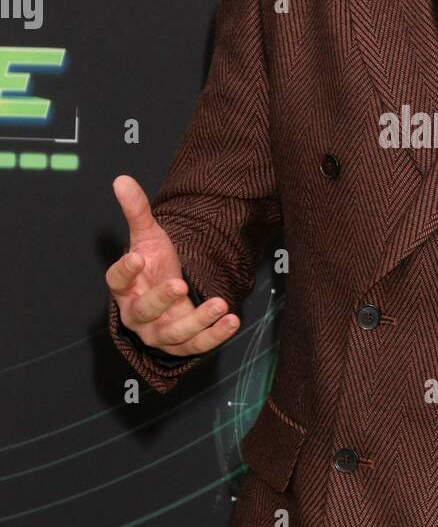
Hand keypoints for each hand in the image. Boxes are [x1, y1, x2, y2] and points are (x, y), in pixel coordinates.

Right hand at [106, 174, 240, 355]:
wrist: (170, 295)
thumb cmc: (154, 266)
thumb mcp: (148, 236)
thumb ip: (136, 211)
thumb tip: (121, 180)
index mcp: (125, 287)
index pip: (116, 281)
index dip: (124, 271)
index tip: (136, 258)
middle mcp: (137, 313)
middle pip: (143, 310)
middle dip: (161, 299)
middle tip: (178, 283)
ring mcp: (159, 332)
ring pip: (173, 334)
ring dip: (197, 320)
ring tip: (220, 304)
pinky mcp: (181, 344)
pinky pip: (196, 346)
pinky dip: (215, 336)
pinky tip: (231, 320)